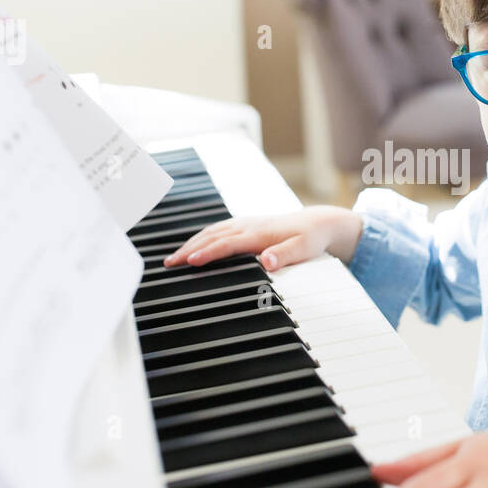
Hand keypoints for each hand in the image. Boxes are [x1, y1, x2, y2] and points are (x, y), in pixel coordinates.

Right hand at [161, 205, 362, 270]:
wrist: (318, 223)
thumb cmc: (311, 238)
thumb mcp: (303, 249)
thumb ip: (285, 255)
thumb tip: (267, 262)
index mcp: (259, 233)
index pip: (227, 244)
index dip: (207, 253)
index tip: (189, 261)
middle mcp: (249, 226)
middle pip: (212, 237)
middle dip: (188, 249)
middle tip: (169, 264)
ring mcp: (245, 224)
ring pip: (211, 232)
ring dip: (191, 243)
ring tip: (172, 258)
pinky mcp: (245, 225)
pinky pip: (217, 230)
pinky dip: (201, 237)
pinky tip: (192, 246)